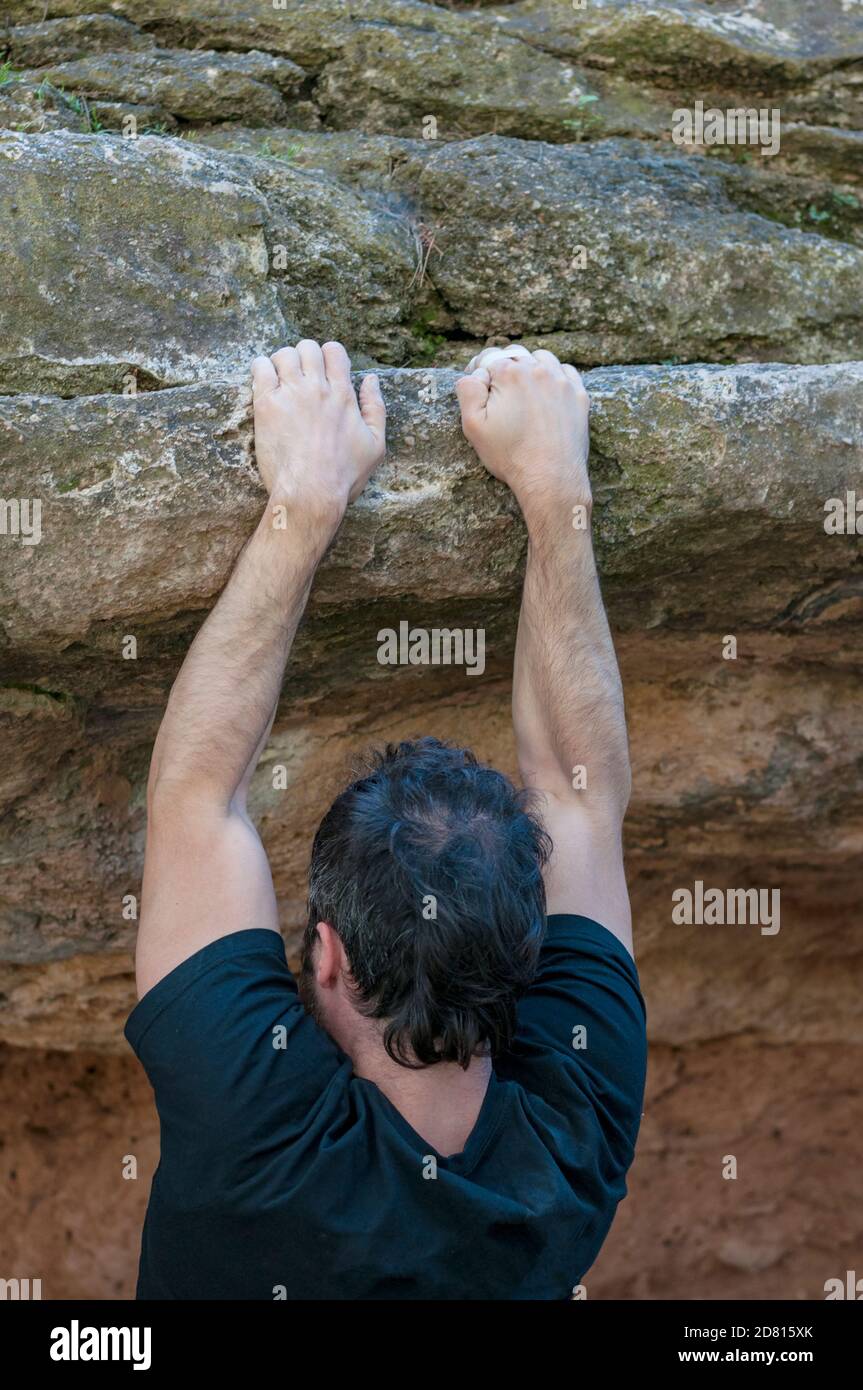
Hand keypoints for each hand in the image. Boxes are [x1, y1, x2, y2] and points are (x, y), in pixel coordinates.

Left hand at [251, 340, 385, 524]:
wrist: (311, 492)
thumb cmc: (344, 475)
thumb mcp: (375, 445)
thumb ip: (375, 408)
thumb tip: (371, 380)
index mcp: (343, 394)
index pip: (334, 351)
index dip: (327, 356)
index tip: (322, 372)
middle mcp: (317, 388)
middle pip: (307, 347)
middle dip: (303, 357)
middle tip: (298, 377)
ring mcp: (291, 394)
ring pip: (283, 354)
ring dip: (281, 362)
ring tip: (279, 380)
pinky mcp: (267, 405)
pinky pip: (260, 368)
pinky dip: (260, 369)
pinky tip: (263, 384)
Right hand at [455, 345, 590, 516]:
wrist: (550, 477)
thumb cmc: (509, 454)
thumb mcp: (473, 425)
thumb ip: (468, 390)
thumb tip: (476, 373)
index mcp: (509, 374)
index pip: (489, 358)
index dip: (478, 370)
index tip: (478, 385)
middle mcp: (538, 370)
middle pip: (515, 355)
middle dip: (503, 367)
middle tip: (498, 390)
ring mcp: (561, 381)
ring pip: (542, 359)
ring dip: (530, 367)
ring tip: (523, 388)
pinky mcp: (578, 396)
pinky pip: (565, 372)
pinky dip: (554, 376)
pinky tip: (547, 393)